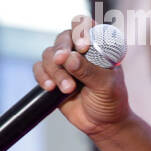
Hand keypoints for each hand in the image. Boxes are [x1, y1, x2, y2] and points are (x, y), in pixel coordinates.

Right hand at [33, 16, 130, 138]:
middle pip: (64, 37)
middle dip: (61, 48)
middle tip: (63, 60)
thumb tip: (69, 58)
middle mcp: (80, 51)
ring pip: (49, 54)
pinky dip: (42, 76)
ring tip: (68, 89)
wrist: (103, 124)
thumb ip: (89, 71)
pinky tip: (51, 88)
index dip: (82, 30)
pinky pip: (39, 68)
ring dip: (55, 71)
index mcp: (99, 47)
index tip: (82, 46)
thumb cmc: (111, 100)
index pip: (88, 27)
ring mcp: (65, 63)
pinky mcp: (52, 76)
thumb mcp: (106, 86)